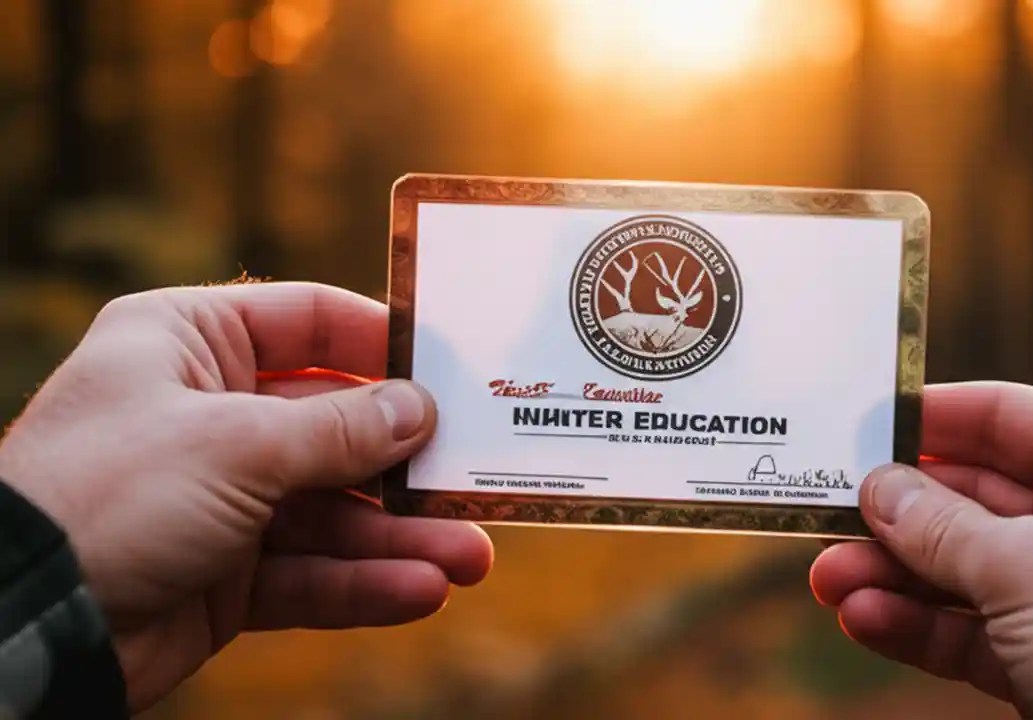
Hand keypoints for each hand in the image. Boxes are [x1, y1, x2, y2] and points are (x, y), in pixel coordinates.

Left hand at [0, 283, 492, 711]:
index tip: (455, 369)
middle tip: (474, 479)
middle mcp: (209, 413)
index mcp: (189, 343)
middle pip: (335, 426)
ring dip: (399, 535)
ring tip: (469, 557)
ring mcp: (219, 497)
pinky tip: (419, 591)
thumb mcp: (238, 443)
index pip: (308, 322)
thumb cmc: (108, 495)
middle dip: (406, 462)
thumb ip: (341, 428)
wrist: (21, 622)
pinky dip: (362, 582)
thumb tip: (420, 409)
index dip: (382, 343)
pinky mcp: (224, 573)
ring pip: (332, 509)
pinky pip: (309, 571)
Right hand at [810, 382, 1032, 718]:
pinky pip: (969, 627)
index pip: (1005, 418)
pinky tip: (865, 618)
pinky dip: (917, 624)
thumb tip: (879, 488)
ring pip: (961, 567)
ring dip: (892, 574)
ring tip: (830, 582)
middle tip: (824, 518)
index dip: (928, 419)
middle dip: (894, 514)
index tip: (854, 428)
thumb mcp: (1032, 573)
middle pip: (970, 497)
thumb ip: (943, 526)